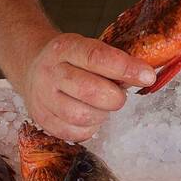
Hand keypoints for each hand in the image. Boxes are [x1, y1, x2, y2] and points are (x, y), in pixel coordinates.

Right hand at [19, 32, 154, 141]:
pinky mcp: (42, 119)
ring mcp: (43, 97)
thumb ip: (112, 61)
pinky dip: (91, 127)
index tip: (147, 76)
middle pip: (89, 90)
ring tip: (103, 105)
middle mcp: (51, 72)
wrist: (32, 69)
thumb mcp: (87, 49)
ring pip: (81, 115)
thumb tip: (144, 76)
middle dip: (115, 97)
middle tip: (119, 95)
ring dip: (102, 113)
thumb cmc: (71, 61)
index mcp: (65, 48)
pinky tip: (91, 116)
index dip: (125, 68)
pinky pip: (74, 132)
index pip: (96, 57)